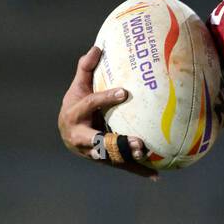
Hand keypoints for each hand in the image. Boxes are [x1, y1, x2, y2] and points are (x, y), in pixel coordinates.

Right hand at [57, 46, 158, 179]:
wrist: (67, 133)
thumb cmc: (75, 105)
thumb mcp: (78, 87)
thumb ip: (85, 69)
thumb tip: (98, 47)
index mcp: (75, 114)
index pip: (91, 104)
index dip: (106, 98)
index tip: (125, 92)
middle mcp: (81, 136)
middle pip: (98, 141)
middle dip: (116, 142)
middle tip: (137, 141)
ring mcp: (91, 151)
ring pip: (111, 156)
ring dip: (128, 157)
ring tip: (145, 153)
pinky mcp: (104, 161)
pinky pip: (121, 166)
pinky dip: (138, 171)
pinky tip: (156, 176)